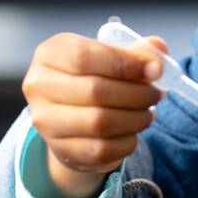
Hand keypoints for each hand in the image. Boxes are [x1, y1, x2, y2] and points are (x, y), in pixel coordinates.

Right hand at [21, 32, 168, 197]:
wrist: (71, 119)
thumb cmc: (93, 78)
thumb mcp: (109, 57)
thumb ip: (136, 51)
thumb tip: (158, 48)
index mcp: (49, 54)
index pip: (83, 56)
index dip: (125, 63)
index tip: (155, 70)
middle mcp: (39, 86)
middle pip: (94, 91)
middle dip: (136, 93)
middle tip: (156, 95)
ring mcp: (46, 122)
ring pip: (100, 123)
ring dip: (135, 118)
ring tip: (148, 113)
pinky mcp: (61, 150)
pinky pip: (102, 149)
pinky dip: (128, 141)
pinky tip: (134, 132)